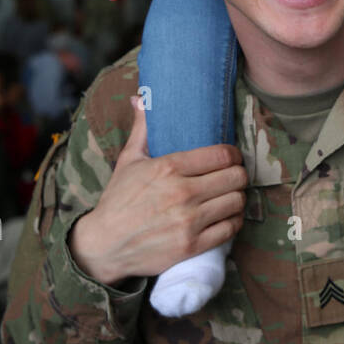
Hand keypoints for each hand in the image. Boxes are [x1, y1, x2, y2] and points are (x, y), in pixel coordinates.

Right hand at [68, 97, 246, 284]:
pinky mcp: (192, 246)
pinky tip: (226, 216)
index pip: (222, 154)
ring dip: (237, 198)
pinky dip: (233, 221)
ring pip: (236, 202)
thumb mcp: (128, 160)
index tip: (232, 157)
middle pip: (235, 177)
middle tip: (233, 177)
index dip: (233, 154)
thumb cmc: (118, 200)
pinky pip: (230, 229)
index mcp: (168, 167)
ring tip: (230, 196)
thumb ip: (143, 128)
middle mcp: (182, 193)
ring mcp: (188, 221)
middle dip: (238, 175)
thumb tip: (141, 97)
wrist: (105, 245)